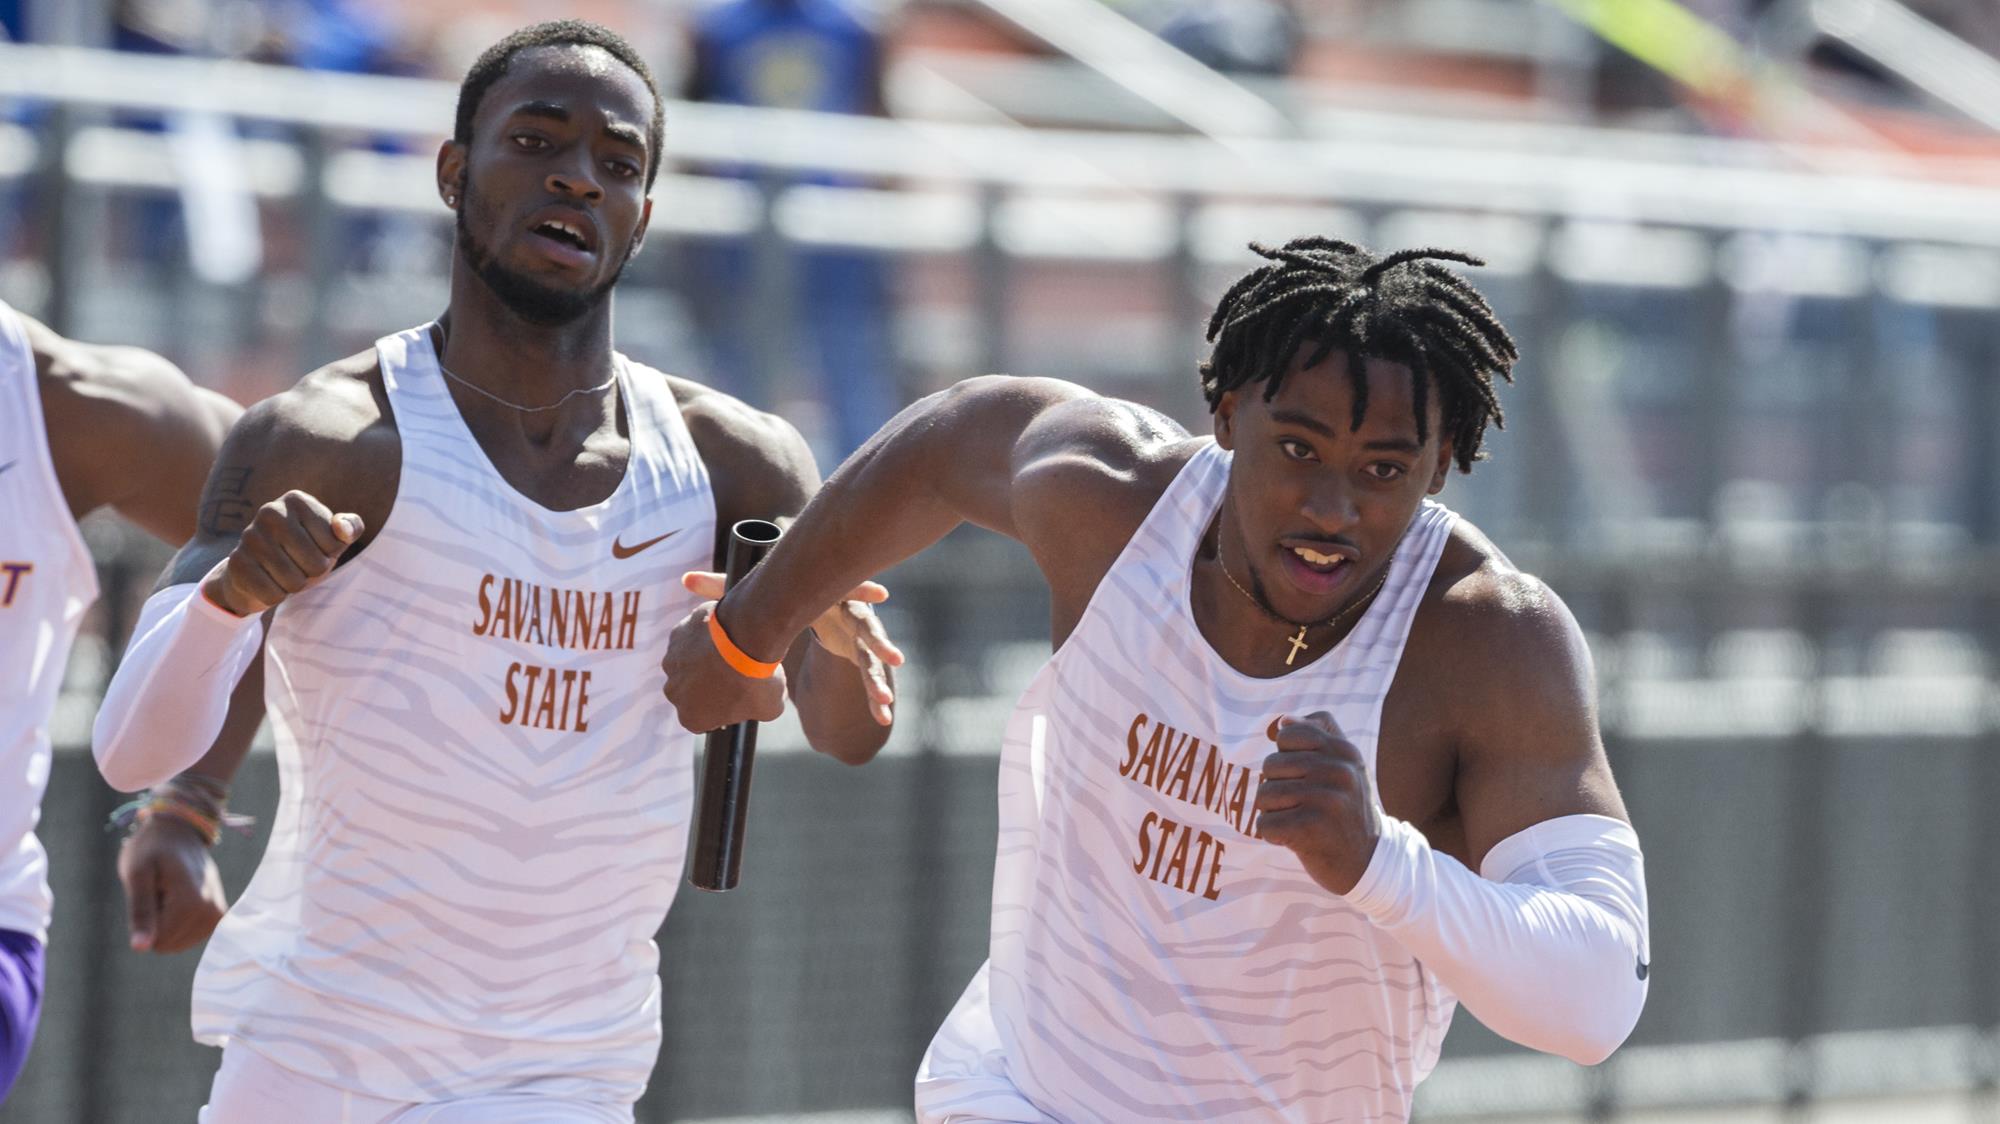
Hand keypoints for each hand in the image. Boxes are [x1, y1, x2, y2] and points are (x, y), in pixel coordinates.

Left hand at [118, 814, 226, 952]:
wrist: (179, 833)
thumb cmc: (151, 850)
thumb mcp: (137, 876)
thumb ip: (140, 912)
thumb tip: (140, 948)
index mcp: (193, 903)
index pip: (157, 942)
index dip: (146, 919)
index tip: (153, 890)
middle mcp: (212, 912)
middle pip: (167, 945)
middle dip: (157, 921)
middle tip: (160, 890)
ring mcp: (218, 915)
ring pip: (176, 944)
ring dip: (166, 921)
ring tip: (169, 892)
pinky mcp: (218, 917)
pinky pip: (186, 938)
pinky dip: (177, 922)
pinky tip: (180, 898)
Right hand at [201, 490, 361, 616]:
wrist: (255, 573)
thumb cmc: (303, 552)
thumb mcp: (331, 539)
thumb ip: (351, 528)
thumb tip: (343, 529)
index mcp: (297, 500)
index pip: (334, 544)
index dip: (328, 555)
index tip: (313, 547)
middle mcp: (270, 511)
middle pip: (316, 564)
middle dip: (312, 573)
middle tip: (297, 564)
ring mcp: (250, 536)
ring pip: (295, 582)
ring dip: (293, 585)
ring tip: (282, 572)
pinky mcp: (237, 562)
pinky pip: (273, 595)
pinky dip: (275, 596)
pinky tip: (266, 582)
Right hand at [660, 599, 789, 733]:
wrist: (746, 638)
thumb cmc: (756, 678)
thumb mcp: (770, 707)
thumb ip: (759, 711)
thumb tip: (762, 703)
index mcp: (691, 718)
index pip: (703, 720)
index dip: (721, 710)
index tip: (735, 698)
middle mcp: (674, 693)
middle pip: (690, 692)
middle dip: (707, 685)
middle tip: (733, 673)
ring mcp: (672, 662)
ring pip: (687, 664)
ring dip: (702, 660)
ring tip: (729, 651)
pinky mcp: (676, 636)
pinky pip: (688, 639)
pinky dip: (702, 637)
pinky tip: (723, 634)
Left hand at [682, 573, 904, 725]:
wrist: (822, 618)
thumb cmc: (788, 603)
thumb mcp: (759, 598)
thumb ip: (727, 590)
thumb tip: (684, 580)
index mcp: (826, 596)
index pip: (846, 593)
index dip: (863, 592)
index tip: (883, 595)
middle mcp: (848, 616)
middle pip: (866, 627)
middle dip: (879, 640)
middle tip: (893, 656)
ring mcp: (858, 640)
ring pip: (870, 661)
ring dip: (878, 680)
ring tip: (886, 700)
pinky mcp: (861, 661)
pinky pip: (870, 681)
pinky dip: (877, 699)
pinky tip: (884, 715)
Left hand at [1254, 712, 1382, 895]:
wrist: (1368, 862)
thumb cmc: (1347, 809)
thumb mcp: (1346, 765)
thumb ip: (1318, 735)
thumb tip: (1283, 720)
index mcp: (1344, 751)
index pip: (1287, 736)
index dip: (1286, 758)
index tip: (1305, 777)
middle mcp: (1338, 772)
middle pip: (1270, 765)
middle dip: (1277, 788)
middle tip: (1303, 806)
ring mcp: (1326, 800)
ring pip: (1264, 795)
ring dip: (1274, 813)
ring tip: (1299, 821)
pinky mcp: (1311, 830)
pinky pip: (1264, 824)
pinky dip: (1273, 835)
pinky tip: (1295, 839)